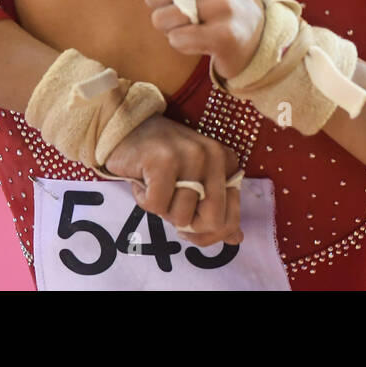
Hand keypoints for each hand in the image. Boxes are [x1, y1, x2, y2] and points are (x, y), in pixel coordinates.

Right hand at [102, 114, 242, 247]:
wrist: (129, 128)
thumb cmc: (162, 160)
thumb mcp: (195, 182)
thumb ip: (217, 208)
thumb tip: (236, 238)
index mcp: (226, 162)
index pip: (230, 218)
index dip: (208, 233)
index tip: (190, 224)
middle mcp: (213, 155)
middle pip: (211, 221)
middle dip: (187, 225)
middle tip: (171, 206)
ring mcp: (190, 156)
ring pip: (181, 215)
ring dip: (162, 209)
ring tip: (156, 185)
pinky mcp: (163, 160)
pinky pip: (156, 205)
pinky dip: (144, 200)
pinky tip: (142, 180)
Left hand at [133, 0, 265, 81]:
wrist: (256, 37)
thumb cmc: (217, 5)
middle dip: (161, 12)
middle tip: (184, 17)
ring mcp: (226, 6)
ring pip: (165, 19)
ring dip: (171, 30)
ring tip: (191, 29)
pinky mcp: (226, 35)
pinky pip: (178, 39)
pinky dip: (182, 44)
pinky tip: (200, 42)